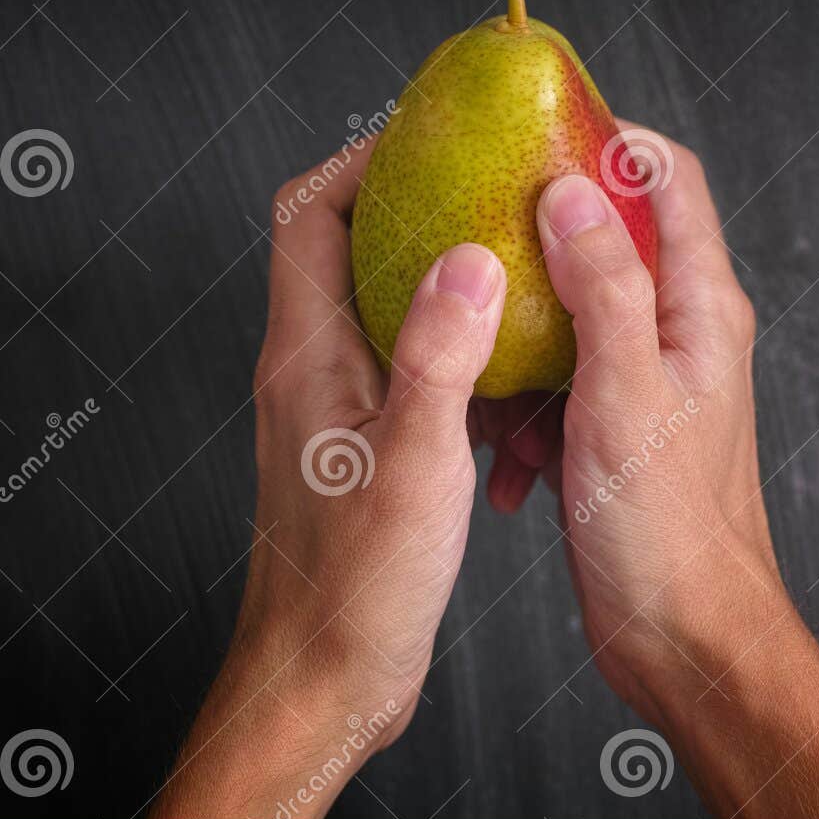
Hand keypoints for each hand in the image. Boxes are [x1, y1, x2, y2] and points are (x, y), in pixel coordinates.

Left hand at [151, 145, 505, 818]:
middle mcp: (310, 369)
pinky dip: (454, 353)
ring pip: (381, 308)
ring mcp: (334, 409)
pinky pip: (407, 368)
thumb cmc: (354, 587)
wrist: (322, 679)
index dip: (360, 161)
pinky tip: (511, 376)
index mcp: (306, 355)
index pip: (307, 216)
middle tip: (485, 188)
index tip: (429, 139)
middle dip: (410, 205)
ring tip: (512, 267)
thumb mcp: (412, 462)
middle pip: (343, 248)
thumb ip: (438, 356)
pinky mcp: (361, 448)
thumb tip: (469, 257)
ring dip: (438, 280)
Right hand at [520, 122, 818, 818]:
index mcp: (700, 308)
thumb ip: (605, 288)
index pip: (668, 179)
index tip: (533, 132)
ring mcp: (644, 381)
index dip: (608, 140)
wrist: (685, 640)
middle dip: (537, 239)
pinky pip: (553, 390)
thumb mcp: (625, 395)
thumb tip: (568, 191)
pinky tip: (503, 463)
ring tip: (485, 388)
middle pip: (607, 240)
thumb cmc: (669, 530)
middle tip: (471, 233)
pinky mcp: (611, 430)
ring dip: (519, 347)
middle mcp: (678, 332)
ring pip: (567, 320)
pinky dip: (521, 414)